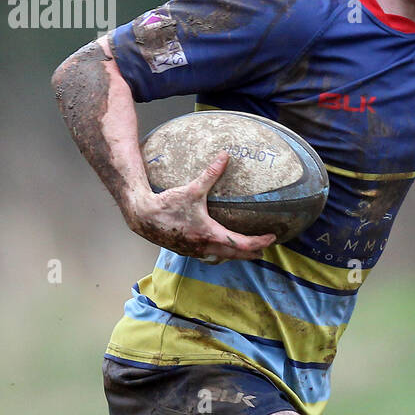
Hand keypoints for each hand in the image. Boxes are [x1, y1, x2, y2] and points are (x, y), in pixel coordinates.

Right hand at [127, 151, 275, 261]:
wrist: (142, 216)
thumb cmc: (167, 204)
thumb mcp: (192, 189)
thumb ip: (211, 173)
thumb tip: (224, 156)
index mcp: (210, 234)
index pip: (242, 244)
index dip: (260, 241)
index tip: (272, 236)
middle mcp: (204, 247)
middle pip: (236, 255)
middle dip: (252, 252)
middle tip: (265, 247)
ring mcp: (194, 251)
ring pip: (222, 258)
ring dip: (236, 255)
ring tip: (247, 250)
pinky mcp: (186, 250)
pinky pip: (209, 256)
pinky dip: (220, 253)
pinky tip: (220, 247)